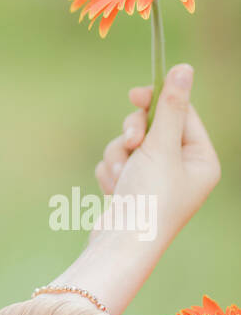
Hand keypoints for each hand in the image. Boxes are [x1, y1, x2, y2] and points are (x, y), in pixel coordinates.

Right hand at [93, 65, 220, 242]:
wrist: (120, 246)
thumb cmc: (149, 199)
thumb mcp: (160, 147)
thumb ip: (169, 106)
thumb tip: (184, 68)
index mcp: (202, 160)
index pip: (182, 114)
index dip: (158, 102)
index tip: (134, 94)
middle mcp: (182, 169)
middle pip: (153, 125)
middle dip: (134, 135)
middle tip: (131, 145)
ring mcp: (156, 179)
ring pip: (129, 143)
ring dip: (119, 157)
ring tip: (122, 178)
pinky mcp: (133, 186)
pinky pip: (117, 161)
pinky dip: (111, 172)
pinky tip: (116, 191)